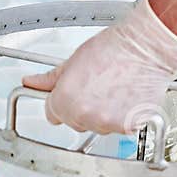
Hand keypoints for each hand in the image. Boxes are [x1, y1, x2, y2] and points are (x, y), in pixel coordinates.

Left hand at [21, 0, 176, 134]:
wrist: (145, 48)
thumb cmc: (113, 49)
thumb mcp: (73, 61)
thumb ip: (50, 79)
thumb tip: (31, 83)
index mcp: (65, 100)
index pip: (53, 115)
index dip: (61, 103)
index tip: (72, 95)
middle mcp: (85, 115)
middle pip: (75, 122)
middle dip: (83, 109)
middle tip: (97, 87)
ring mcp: (107, 123)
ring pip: (98, 126)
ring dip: (104, 114)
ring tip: (114, 90)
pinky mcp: (129, 126)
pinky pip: (120, 128)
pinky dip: (124, 117)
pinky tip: (126, 98)